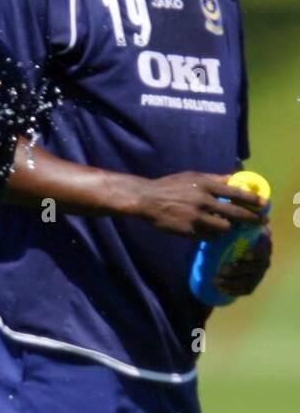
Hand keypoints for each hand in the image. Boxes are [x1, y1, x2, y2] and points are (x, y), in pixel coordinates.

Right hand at [137, 171, 267, 237]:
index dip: (252, 199)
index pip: (235, 192)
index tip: (263, 204)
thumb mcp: (192, 176)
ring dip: (229, 228)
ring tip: (230, 227)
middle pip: (234, 213)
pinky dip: (213, 235)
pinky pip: (209, 236)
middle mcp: (204, 201)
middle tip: (260, 222)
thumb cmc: (170, 186)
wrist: (148, 200)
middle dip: (250, 219)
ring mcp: (197, 218)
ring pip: (223, 228)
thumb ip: (213, 178)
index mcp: (206, 185)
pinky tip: (213, 232)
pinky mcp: (189, 231)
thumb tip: (232, 178)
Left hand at [213, 227, 271, 297]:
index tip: (245, 255)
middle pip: (257, 267)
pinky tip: (221, 289)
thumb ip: (229, 220)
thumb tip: (220, 216)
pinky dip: (234, 290)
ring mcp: (259, 272)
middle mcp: (264, 257)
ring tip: (215, 281)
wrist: (231, 246)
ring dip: (233, 282)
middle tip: (222, 269)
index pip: (264, 248)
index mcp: (262, 241)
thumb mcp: (231, 224)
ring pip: (250, 280)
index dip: (256, 252)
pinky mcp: (253, 282)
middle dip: (239, 270)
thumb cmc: (232, 231)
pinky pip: (247, 289)